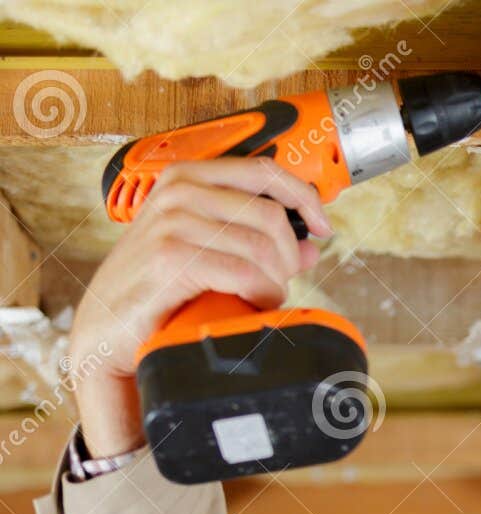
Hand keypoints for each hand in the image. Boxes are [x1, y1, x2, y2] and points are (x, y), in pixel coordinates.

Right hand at [66, 157, 332, 457]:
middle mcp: (180, 192)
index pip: (264, 170)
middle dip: (288, 256)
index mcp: (188, 178)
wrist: (108, 328)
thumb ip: (256, 241)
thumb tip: (312, 245)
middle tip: (279, 281)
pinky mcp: (172, 258)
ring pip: (263, 246)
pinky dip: (261, 294)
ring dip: (275, 281)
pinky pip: (246, 273)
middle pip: (272, 216)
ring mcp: (173, 222)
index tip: (323, 226)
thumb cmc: (156, 288)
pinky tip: (251, 304)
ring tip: (262, 297)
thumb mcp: (206, 251)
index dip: (304, 197)